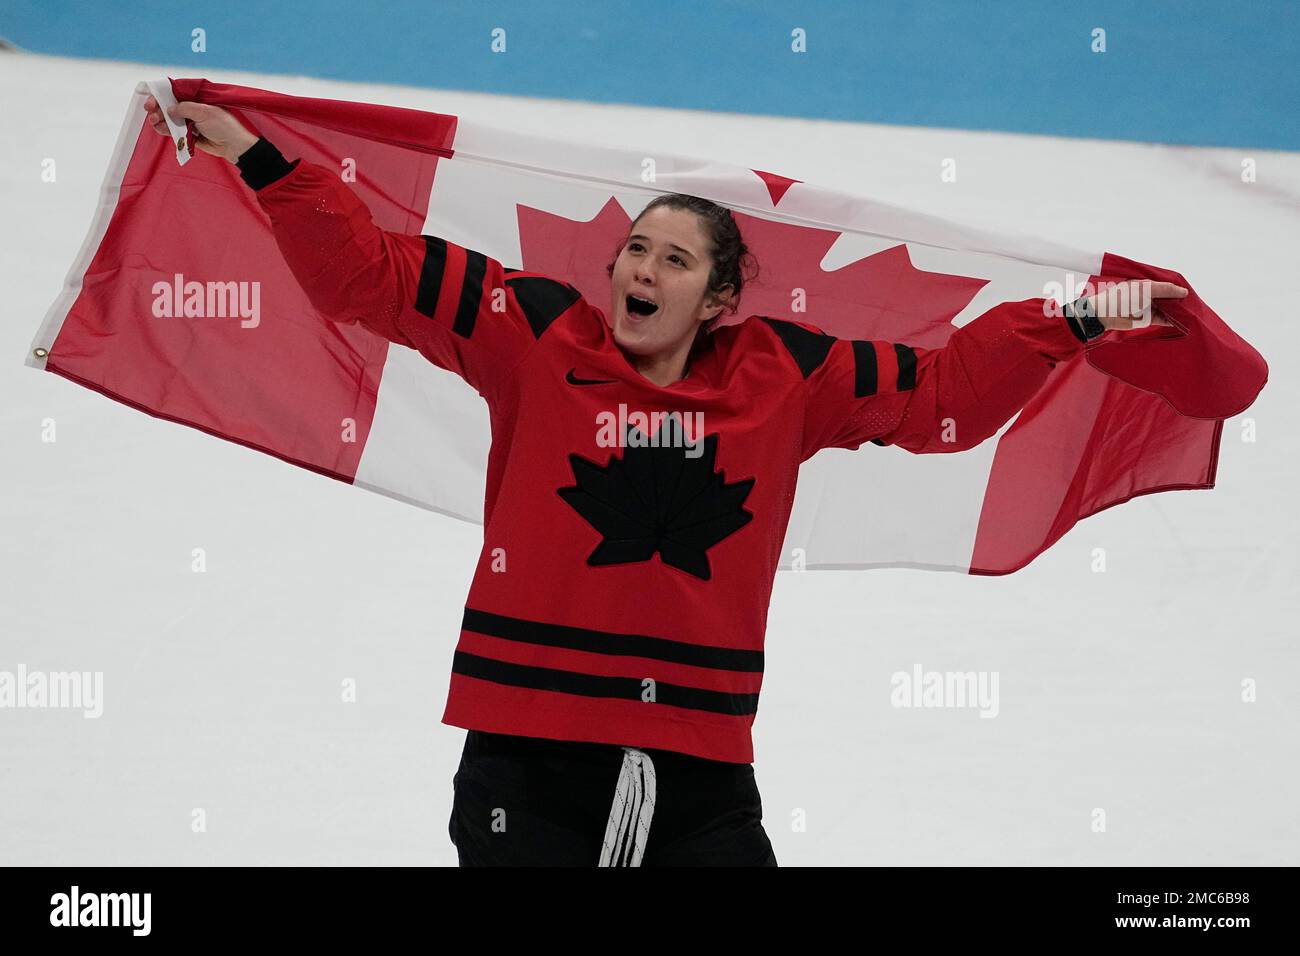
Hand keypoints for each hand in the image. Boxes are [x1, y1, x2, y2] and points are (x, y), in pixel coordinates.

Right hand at [142, 94, 258, 163]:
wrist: (234, 146)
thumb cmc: (224, 126)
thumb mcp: (205, 112)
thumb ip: (185, 108)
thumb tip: (169, 109)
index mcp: (195, 99)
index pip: (174, 94)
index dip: (161, 96)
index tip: (151, 101)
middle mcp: (191, 109)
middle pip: (168, 106)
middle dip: (158, 109)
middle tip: (152, 114)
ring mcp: (189, 122)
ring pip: (169, 119)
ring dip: (160, 120)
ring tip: (156, 123)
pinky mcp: (189, 135)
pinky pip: (174, 131)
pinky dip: (166, 130)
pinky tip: (161, 129)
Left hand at [1079, 280, 1186, 331]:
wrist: (1105, 314)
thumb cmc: (1122, 297)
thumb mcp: (1145, 289)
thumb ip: (1165, 289)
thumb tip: (1184, 291)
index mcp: (1147, 284)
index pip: (1167, 285)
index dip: (1178, 289)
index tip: (1189, 293)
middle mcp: (1149, 295)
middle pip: (1168, 298)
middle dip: (1178, 301)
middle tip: (1191, 304)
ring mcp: (1148, 307)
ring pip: (1166, 309)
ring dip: (1176, 311)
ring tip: (1188, 313)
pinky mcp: (1146, 319)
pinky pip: (1161, 319)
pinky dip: (1170, 320)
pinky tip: (1179, 321)